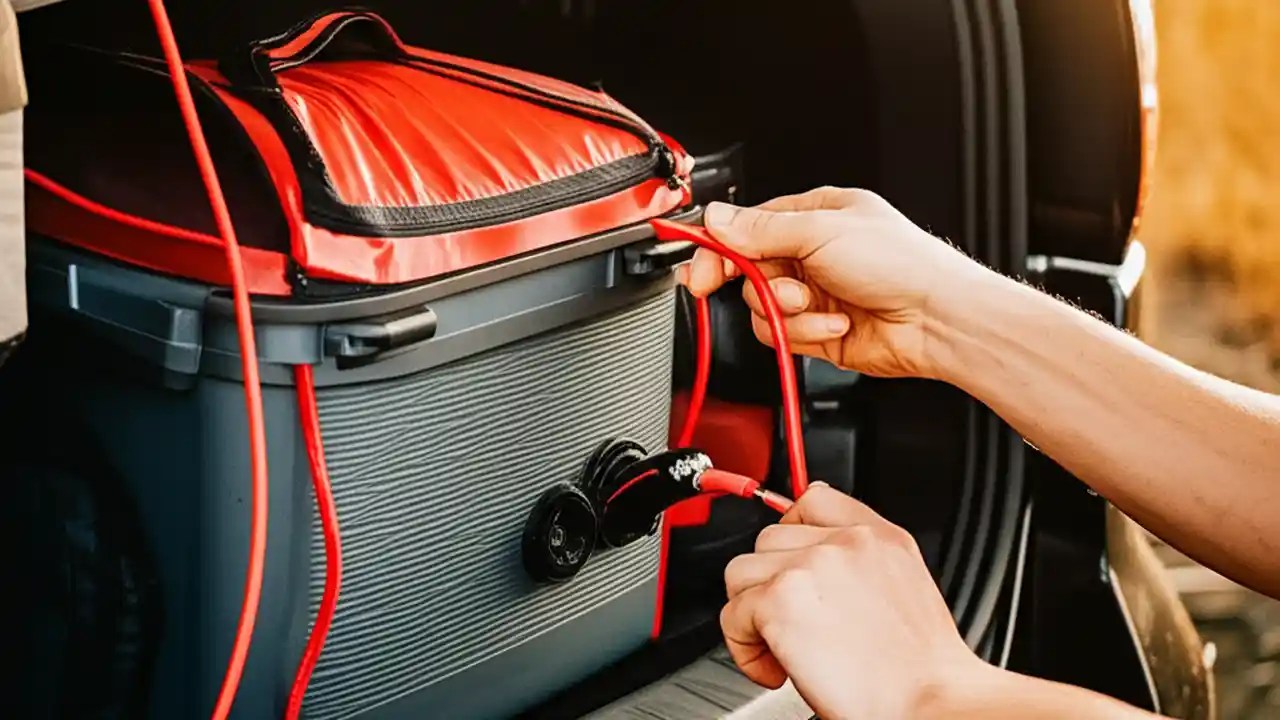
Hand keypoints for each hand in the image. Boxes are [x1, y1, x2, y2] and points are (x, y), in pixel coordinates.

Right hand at [679, 187, 987, 378]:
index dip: (718, 249)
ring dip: (788, 312)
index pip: (745, 229)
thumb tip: (717, 219)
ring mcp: (813, 293)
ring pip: (761, 307)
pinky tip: (835, 325)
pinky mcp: (816, 330)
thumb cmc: (902, 264)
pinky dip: (805, 332)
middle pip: (748, 271)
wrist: (936, 319)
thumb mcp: (822, 232)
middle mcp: (809, 253)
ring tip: (819, 306)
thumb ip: (761, 230)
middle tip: (773, 290)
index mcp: (811, 216)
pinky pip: (782, 335)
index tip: (699, 271)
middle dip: (764, 284)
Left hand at [720, 484, 984, 718]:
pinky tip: (777, 669)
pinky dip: (744, 650)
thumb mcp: (905, 589)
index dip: (791, 532)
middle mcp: (845, 543)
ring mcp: (810, 567)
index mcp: (880, 538)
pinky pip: (732, 615)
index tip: (790, 563)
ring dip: (751, 613)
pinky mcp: (780, 602)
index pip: (814, 500)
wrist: (930, 705)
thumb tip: (813, 556)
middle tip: (792, 628)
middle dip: (770, 585)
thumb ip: (862, 562)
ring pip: (742, 573)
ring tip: (781, 649)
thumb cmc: (919, 671)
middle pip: (769, 541)